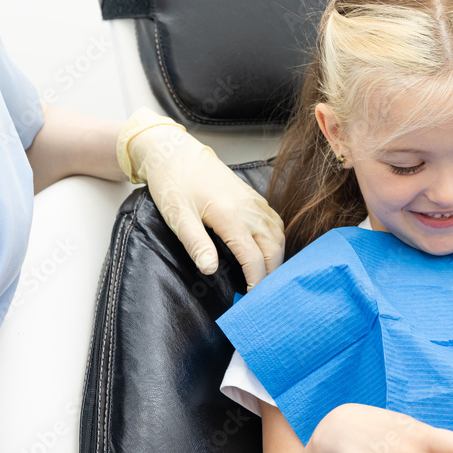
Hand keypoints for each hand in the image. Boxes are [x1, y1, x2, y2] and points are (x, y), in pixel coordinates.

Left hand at [117, 108, 284, 288]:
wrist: (176, 153)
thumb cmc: (174, 184)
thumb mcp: (179, 217)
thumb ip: (196, 244)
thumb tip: (210, 270)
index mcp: (231, 216)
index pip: (255, 258)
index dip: (257, 282)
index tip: (252, 299)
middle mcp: (250, 209)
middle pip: (274, 249)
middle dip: (272, 274)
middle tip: (262, 294)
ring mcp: (255, 202)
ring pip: (279, 236)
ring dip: (277, 259)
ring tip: (267, 278)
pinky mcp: (255, 198)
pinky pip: (276, 223)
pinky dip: (277, 242)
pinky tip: (269, 252)